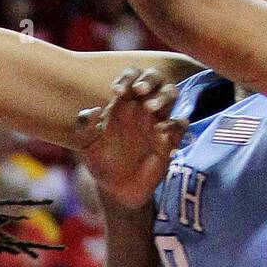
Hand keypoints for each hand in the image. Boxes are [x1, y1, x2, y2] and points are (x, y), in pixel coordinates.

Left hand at [75, 67, 185, 210]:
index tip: (118, 91)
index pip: (131, 77)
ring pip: (171, 95)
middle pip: (155, 79)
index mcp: (123, 104)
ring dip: (164, 97)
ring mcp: (158, 122)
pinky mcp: (170, 140)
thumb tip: (92, 110)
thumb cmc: (101, 161)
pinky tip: (163, 134)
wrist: (116, 188)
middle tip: (139, 90)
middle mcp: (142, 108)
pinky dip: (176, 125)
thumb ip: (85, 127)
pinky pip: (181, 124)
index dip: (127, 78)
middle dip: (149, 79)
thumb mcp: (87, 145)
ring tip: (150, 108)